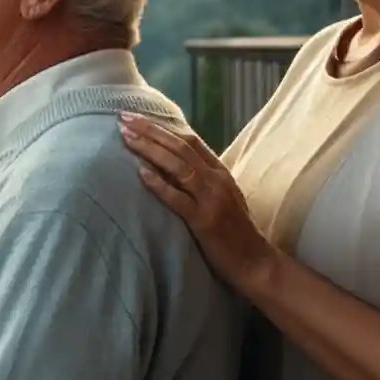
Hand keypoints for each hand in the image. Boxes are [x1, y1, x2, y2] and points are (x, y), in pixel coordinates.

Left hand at [117, 111, 277, 295]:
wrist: (256, 263)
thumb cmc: (234, 232)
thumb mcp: (222, 197)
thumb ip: (202, 179)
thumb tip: (171, 163)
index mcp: (220, 172)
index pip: (190, 141)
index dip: (161, 127)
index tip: (136, 116)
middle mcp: (216, 180)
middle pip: (180, 147)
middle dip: (150, 130)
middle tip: (123, 118)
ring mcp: (211, 200)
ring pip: (178, 166)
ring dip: (150, 149)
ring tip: (126, 137)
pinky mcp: (204, 221)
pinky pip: (178, 198)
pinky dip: (159, 183)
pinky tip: (141, 172)